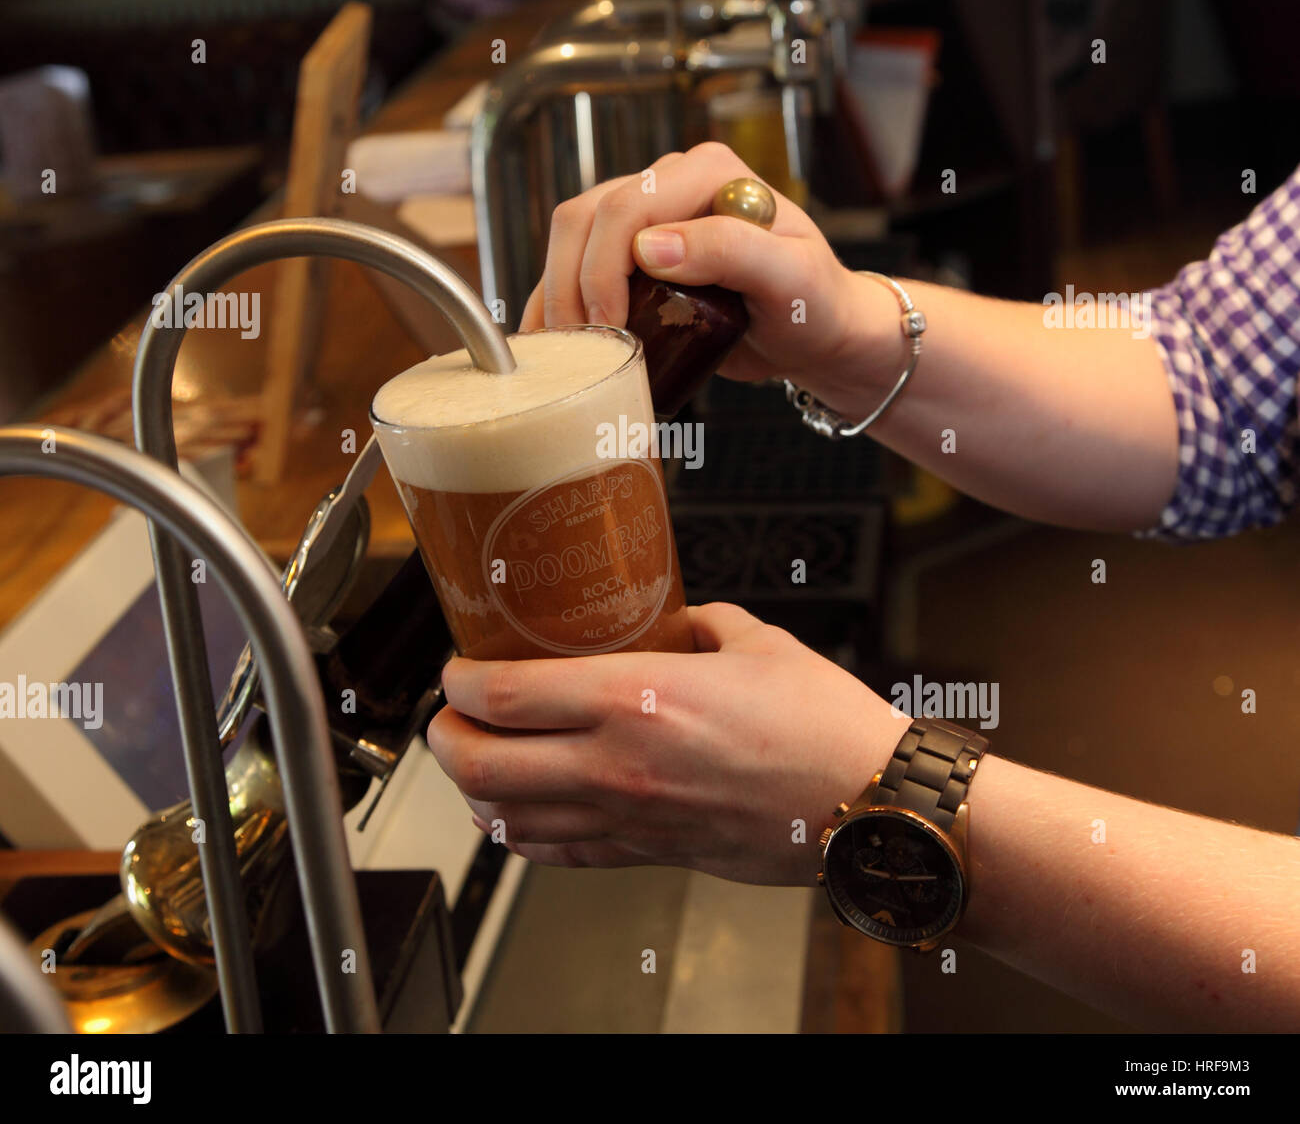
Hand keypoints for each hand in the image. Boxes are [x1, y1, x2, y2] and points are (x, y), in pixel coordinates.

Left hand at [428, 603, 896, 884]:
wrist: (871, 808)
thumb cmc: (823, 726)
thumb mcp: (758, 641)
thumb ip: (700, 624)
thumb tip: (675, 621)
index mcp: (635, 698)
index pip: (504, 696)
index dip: (458, 682)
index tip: (456, 669)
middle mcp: (616, 765)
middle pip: (482, 765)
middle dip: (444, 740)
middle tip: (446, 717)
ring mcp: (628, 819)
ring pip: (508, 820)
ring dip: (472, 790)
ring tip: (473, 761)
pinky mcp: (649, 854)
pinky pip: (558, 855)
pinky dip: (520, 836)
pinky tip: (516, 817)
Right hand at [518, 142, 874, 396]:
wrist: (818, 332)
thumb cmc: (814, 303)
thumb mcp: (791, 278)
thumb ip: (731, 251)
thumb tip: (650, 248)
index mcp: (710, 173)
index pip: (628, 207)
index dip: (604, 268)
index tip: (613, 325)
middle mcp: (672, 185)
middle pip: (586, 219)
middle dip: (571, 283)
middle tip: (584, 345)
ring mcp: (647, 218)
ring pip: (570, 238)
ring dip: (556, 293)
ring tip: (565, 349)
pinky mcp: (631, 255)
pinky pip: (575, 265)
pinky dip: (555, 300)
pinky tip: (549, 339)